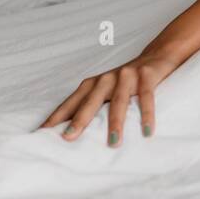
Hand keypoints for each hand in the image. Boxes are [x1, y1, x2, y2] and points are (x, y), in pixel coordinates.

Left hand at [38, 48, 183, 145]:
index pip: (71, 102)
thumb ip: (92, 107)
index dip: (57, 117)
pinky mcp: (146, 76)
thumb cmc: (126, 82)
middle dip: (79, 120)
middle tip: (68, 138)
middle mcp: (107, 78)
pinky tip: (146, 130)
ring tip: (113, 143)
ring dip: (115, 122)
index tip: (43, 134)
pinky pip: (146, 97)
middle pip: (90, 101)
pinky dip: (146, 114)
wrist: (157, 56)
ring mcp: (127, 76)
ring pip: (119, 101)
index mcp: (93, 84)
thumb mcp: (106, 91)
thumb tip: (69, 133)